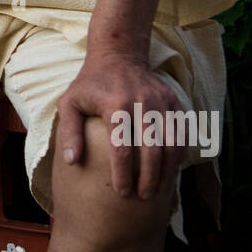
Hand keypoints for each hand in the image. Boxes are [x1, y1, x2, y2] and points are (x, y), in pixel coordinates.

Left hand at [56, 53, 184, 199]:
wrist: (118, 54)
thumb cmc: (90, 84)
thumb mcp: (70, 103)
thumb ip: (69, 132)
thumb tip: (72, 161)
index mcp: (115, 105)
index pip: (121, 149)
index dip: (122, 175)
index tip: (121, 193)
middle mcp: (141, 102)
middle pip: (151, 150)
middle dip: (148, 178)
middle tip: (143, 197)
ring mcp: (161, 101)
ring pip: (172, 143)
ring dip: (167, 170)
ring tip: (158, 189)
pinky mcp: (173, 100)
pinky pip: (182, 132)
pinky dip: (179, 153)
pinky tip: (171, 169)